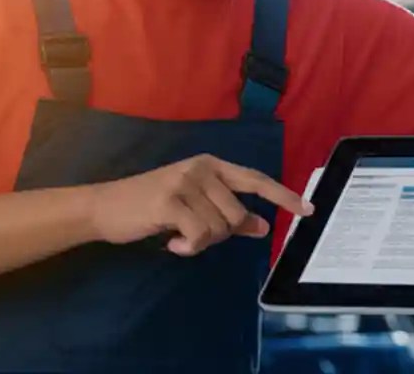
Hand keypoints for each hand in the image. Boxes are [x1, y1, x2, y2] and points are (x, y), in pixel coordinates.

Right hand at [89, 154, 312, 255]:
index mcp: (212, 165)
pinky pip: (199, 236)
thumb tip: (263, 226)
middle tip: (193, 234)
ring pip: (219, 228)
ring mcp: (186, 181)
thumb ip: (229, 214)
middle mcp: (202, 168)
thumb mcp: (194, 207)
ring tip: (178, 235)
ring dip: (200, 242)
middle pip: (237, 214)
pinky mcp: (170, 200)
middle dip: (220, 234)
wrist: (105, 207)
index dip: (283, 196)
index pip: (255, 180)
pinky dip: (188, 248)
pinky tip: (172, 243)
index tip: (308, 210)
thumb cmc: (151, 207)